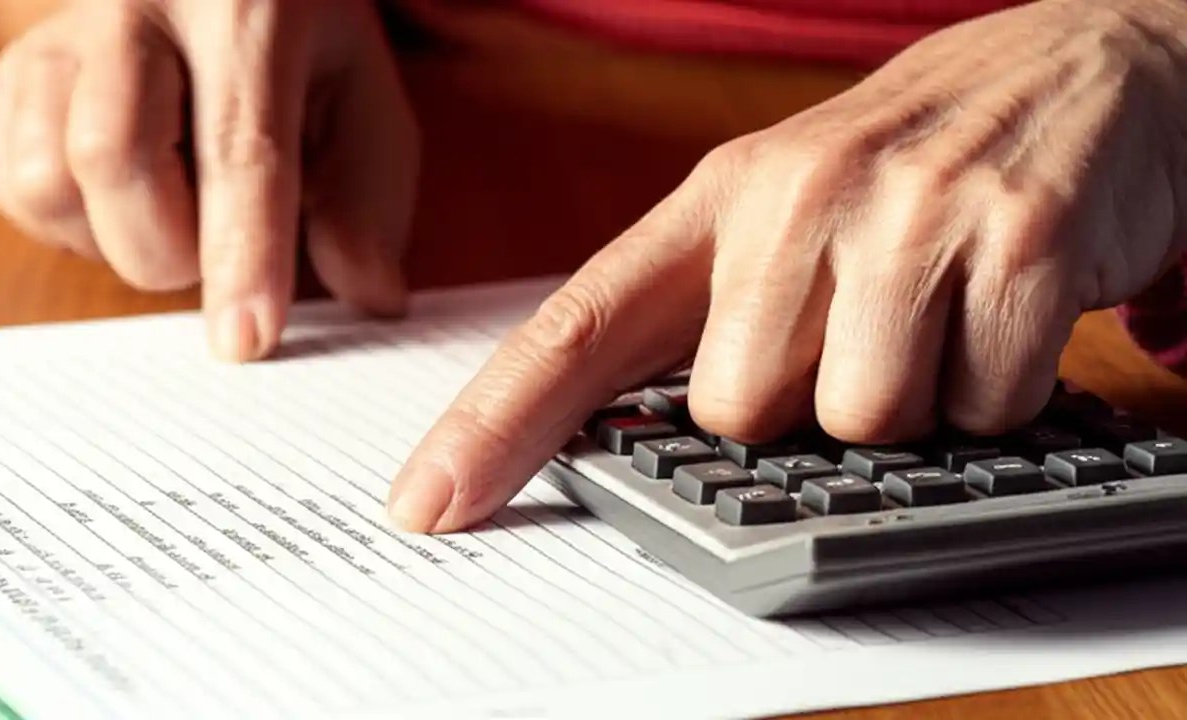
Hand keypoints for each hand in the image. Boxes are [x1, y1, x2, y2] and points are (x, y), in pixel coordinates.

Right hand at [0, 0, 419, 360]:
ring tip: (165, 214)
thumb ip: (368, 200)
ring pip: (44, 175)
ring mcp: (62, 34)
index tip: (246, 342)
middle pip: (111, 157)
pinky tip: (116, 200)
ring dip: (109, 238)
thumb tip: (371, 298)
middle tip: (211, 246)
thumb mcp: (366, 101)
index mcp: (246, 16)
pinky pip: (4, 178)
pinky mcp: (13, 67)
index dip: (241, 257)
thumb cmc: (305, 43)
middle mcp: (138, 9)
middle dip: (168, 251)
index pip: (239, 150)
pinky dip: (61, 222)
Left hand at [388, 0, 1186, 532]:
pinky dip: (997, 390)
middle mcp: (795, 196)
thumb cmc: (907, 164)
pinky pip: (980, 408)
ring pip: (860, 424)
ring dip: (905, 402)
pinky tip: (999, 310)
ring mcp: (907, 212)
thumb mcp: (783, 209)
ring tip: (934, 315)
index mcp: (717, 200)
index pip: (576, 327)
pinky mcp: (1017, 238)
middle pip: (734, 415)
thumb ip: (710, 316)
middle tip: (853, 329)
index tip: (430, 501)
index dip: (494, 424)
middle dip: (797, 409)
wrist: (1080, 64)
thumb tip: (657, 441)